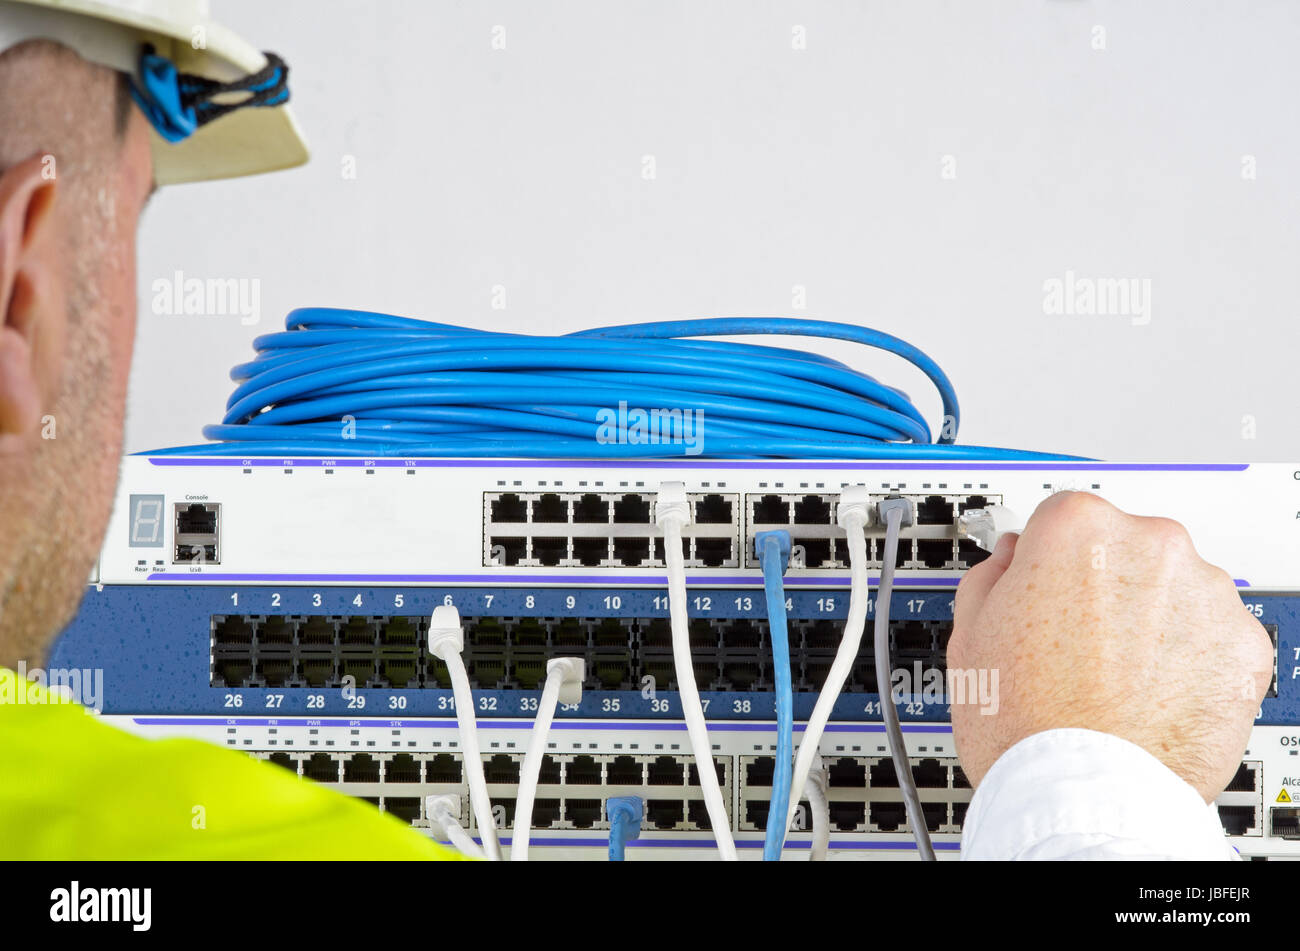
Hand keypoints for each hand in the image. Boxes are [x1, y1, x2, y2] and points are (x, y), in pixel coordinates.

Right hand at [947, 491, 1273, 801]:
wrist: (1084, 793)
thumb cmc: (1024, 720)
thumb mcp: (969, 631)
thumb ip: (992, 574)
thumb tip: (1009, 560)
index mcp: (1076, 528)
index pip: (1062, 517)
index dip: (1046, 560)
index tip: (1046, 589)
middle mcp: (1150, 545)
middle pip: (1124, 547)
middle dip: (1103, 585)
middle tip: (1074, 641)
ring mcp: (1204, 594)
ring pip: (1173, 589)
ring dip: (1151, 618)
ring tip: (1114, 675)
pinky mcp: (1244, 645)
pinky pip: (1213, 635)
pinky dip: (1190, 657)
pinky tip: (1151, 691)